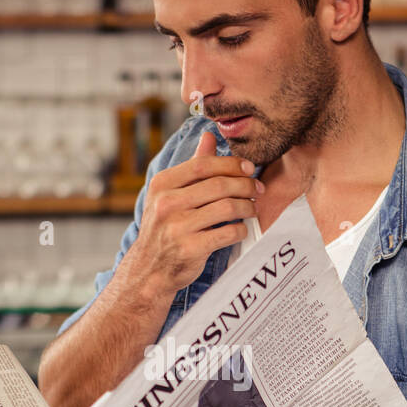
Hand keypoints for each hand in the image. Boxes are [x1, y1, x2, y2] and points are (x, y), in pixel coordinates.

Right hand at [131, 129, 262, 293]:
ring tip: (253, 208)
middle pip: (219, 185)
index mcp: (162, 185)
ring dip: (247, 207)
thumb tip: (209, 136)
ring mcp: (178, 227)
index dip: (230, 164)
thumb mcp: (169, 194)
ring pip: (227, 208)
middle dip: (245, 185)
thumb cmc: (164, 228)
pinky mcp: (190, 249)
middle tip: (258, 189)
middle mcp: (167, 204)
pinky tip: (242, 229)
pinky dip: (241, 230)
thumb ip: (192, 166)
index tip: (248, 168)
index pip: (203, 166)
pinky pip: (228, 233)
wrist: (149, 269)